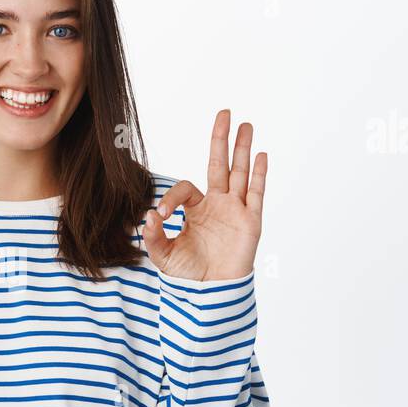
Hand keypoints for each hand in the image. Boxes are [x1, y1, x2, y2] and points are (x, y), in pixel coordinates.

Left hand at [143, 109, 266, 281]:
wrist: (212, 293)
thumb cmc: (189, 274)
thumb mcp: (164, 255)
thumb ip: (154, 237)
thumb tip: (147, 216)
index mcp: (197, 210)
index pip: (185, 188)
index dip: (170, 199)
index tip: (160, 217)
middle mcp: (218, 205)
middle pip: (220, 164)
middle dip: (221, 140)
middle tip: (224, 113)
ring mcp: (236, 211)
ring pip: (240, 173)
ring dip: (243, 149)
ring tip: (245, 124)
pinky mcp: (251, 222)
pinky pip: (256, 194)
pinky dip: (259, 175)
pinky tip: (260, 155)